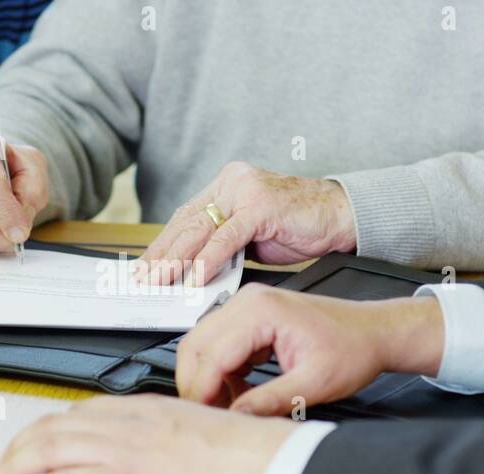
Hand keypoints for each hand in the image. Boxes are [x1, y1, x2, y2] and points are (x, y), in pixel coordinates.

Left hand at [0, 395, 294, 473]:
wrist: (252, 457)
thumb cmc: (233, 446)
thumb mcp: (189, 422)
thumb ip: (159, 429)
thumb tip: (146, 443)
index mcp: (139, 407)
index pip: (78, 412)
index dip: (47, 426)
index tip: (33, 439)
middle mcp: (121, 423)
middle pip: (52, 427)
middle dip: (19, 445)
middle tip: (2, 462)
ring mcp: (118, 450)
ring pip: (47, 450)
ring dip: (14, 466)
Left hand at [138, 162, 356, 285]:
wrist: (341, 216)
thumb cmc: (300, 226)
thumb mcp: (252, 237)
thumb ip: (224, 247)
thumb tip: (192, 273)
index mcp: (226, 186)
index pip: (185, 218)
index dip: (161, 245)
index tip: (144, 268)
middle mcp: (231, 183)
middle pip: (186, 223)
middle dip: (161, 255)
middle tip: (143, 279)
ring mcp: (245, 192)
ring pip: (200, 229)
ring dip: (176, 260)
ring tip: (160, 281)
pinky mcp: (259, 206)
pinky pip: (226, 237)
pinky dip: (208, 260)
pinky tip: (195, 277)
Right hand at [177, 284, 444, 414]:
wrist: (373, 332)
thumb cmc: (353, 348)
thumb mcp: (315, 384)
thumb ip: (272, 401)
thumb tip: (235, 418)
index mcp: (261, 311)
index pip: (212, 354)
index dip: (202, 391)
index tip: (204, 420)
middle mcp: (247, 301)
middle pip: (195, 345)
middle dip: (196, 385)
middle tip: (208, 418)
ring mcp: (245, 306)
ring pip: (202, 345)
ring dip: (207, 380)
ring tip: (229, 408)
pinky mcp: (247, 318)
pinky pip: (217, 346)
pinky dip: (220, 373)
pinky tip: (239, 394)